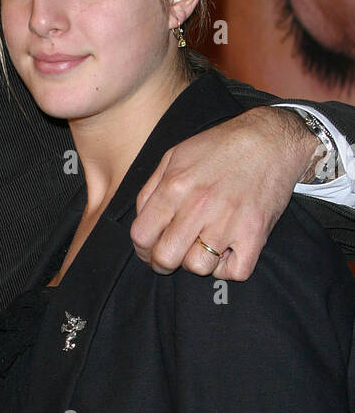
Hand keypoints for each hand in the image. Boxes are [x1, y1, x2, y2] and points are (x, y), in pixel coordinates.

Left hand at [130, 106, 315, 280]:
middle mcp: (199, 206)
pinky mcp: (255, 234)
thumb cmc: (220, 147)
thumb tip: (141, 220)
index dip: (142, 248)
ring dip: (198, 261)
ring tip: (204, 244)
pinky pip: (234, 273)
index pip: (141, 236)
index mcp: (174, 186)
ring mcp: (228, 222)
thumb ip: (151, 189)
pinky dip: (228, 268)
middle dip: (163, 262)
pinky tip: (227, 251)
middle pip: (165, 258)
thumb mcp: (175, 156)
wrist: (272, 139)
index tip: (150, 249)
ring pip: (198, 268)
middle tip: (173, 254)